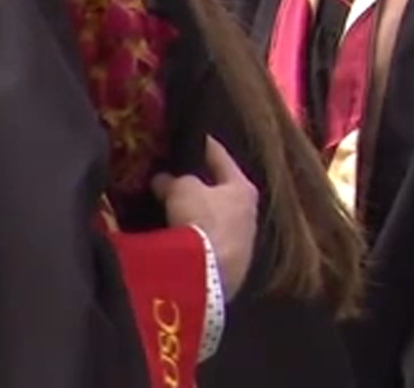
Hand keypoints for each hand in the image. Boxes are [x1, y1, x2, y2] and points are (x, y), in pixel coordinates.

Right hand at [153, 137, 258, 299]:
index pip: (222, 158)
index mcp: (243, 187)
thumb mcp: (183, 190)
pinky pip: (211, 243)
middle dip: (202, 185)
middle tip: (179, 177)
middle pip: (222, 191)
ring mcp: (243, 243)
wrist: (207, 276)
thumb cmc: (201, 220)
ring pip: (218, 219)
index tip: (196, 137)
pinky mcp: (231, 267)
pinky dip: (198, 237)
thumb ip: (175, 180)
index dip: (206, 146)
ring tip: (176, 209)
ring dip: (200, 214)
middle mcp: (250, 213)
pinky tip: (181, 238)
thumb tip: (163, 180)